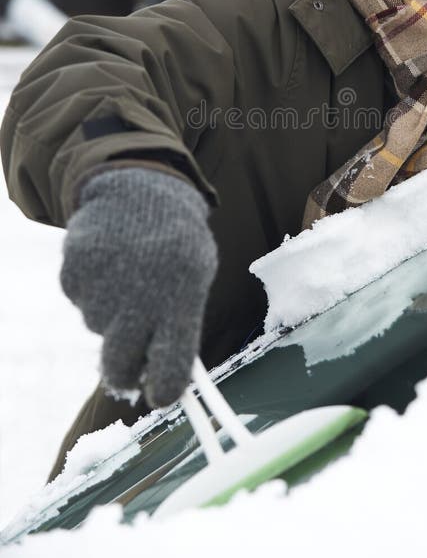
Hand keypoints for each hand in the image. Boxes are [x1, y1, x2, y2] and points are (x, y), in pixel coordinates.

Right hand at [61, 167, 217, 406]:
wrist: (140, 186)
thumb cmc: (177, 239)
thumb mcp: (196, 274)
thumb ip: (183, 323)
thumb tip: (170, 376)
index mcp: (180, 298)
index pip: (170, 366)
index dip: (164, 390)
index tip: (162, 395)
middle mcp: (138, 296)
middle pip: (121, 366)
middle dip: (127, 372)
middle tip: (134, 361)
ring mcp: (101, 286)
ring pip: (100, 330)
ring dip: (113, 318)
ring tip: (130, 279)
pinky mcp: (74, 272)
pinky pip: (82, 302)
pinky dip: (94, 292)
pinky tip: (111, 266)